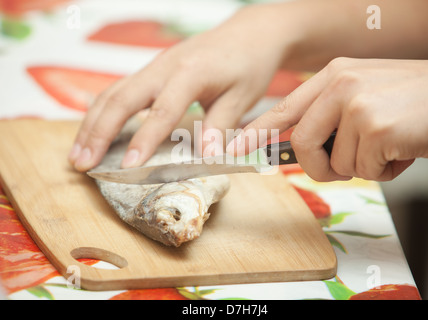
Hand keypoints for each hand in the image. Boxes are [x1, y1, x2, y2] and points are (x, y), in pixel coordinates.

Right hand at [68, 4, 297, 171]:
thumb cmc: (248, 65)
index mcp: (191, 73)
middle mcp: (165, 66)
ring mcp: (155, 66)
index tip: (129, 166)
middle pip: (122, 98)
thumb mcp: (242, 97)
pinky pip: (120, 89)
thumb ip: (221, 125)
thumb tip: (204, 157)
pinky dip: (102, 111)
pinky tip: (93, 130)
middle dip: (98, 132)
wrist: (248, 34)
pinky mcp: (153, 70)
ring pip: (113, 93)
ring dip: (92, 123)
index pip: (162, 110)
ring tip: (77, 153)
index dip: (144, 140)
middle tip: (81, 163)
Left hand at [228, 58, 427, 181]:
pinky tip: (403, 150)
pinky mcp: (376, 127)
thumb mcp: (365, 94)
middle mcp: (341, 84)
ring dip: (362, 166)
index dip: (257, 132)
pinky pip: (364, 169)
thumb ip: (330, 114)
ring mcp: (357, 104)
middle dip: (320, 167)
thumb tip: (300, 144)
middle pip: (302, 143)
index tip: (235, 150)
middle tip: (345, 166)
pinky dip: (384, 171)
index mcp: (334, 74)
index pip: (284, 108)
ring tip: (389, 147)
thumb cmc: (414, 102)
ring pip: (336, 162)